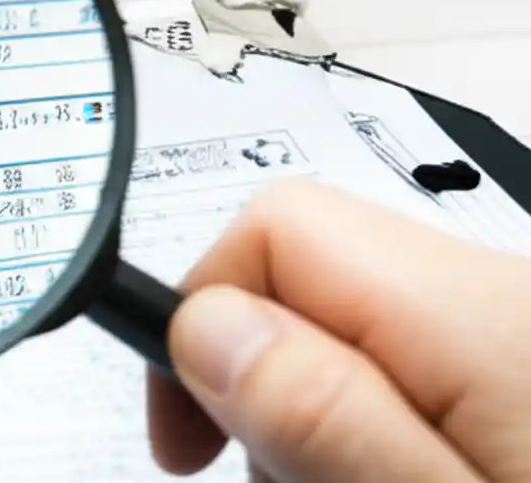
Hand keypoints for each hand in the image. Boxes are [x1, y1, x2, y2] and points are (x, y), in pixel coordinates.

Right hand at [148, 178, 530, 481]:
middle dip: (252, 373)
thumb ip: (326, 419)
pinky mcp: (520, 365)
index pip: (277, 227)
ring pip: (352, 320)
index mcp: (480, 313)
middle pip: (308, 270)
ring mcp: (518, 325)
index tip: (187, 435)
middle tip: (267, 477)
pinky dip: (367, 418)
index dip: (199, 319)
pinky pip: (407, 359)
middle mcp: (503, 292)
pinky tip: (382, 471)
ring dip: (309, 404)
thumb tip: (204, 326)